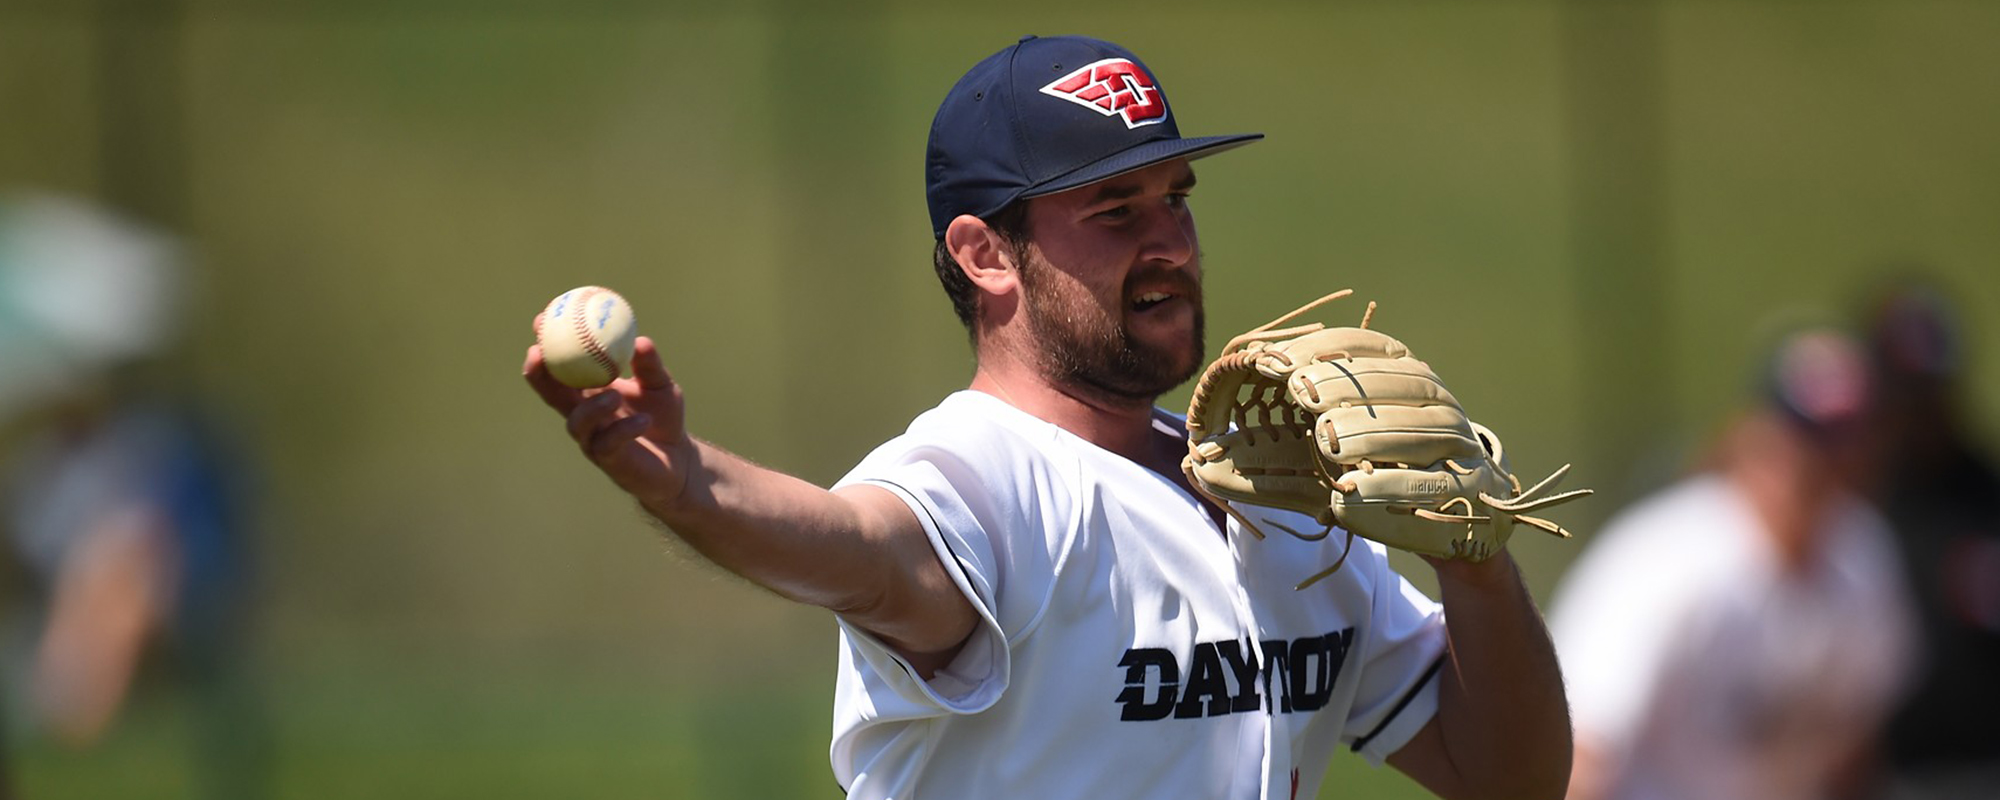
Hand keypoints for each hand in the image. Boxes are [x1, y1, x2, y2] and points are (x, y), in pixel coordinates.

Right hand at [524, 324, 693, 509]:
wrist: (678, 458)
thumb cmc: (662, 416)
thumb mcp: (659, 384)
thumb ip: (650, 366)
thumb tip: (640, 341)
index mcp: (589, 390)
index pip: (560, 367)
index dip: (546, 344)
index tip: (541, 319)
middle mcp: (583, 413)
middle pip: (551, 394)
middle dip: (540, 373)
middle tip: (540, 352)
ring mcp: (592, 438)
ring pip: (577, 422)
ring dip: (591, 406)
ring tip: (614, 394)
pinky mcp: (609, 460)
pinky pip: (609, 444)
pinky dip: (624, 429)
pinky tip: (643, 420)